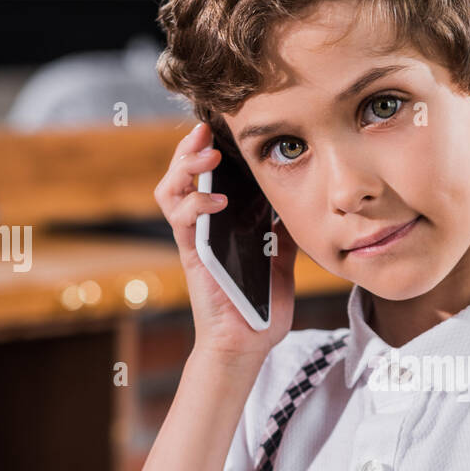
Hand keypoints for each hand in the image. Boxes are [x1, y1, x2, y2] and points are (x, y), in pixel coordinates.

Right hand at [153, 121, 297, 362]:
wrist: (248, 344)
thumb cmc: (262, 306)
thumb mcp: (282, 260)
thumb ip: (282, 232)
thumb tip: (298, 204)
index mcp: (222, 223)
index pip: (208, 176)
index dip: (210, 149)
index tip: (225, 127)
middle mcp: (202, 226)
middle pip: (182, 174)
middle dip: (190, 147)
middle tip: (207, 129)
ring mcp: (193, 240)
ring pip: (170, 191)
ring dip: (184, 167)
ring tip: (207, 154)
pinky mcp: (191, 256)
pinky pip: (181, 223)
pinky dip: (196, 206)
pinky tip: (217, 200)